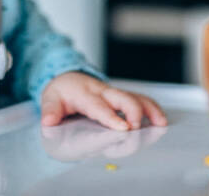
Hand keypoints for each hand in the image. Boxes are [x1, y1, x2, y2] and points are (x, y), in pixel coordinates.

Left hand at [39, 72, 166, 130]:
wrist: (68, 77)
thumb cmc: (61, 91)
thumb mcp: (50, 99)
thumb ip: (49, 111)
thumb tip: (48, 122)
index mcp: (85, 94)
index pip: (99, 106)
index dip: (111, 117)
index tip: (123, 127)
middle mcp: (103, 91)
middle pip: (124, 98)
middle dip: (133, 112)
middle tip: (136, 130)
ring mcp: (115, 93)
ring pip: (136, 97)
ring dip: (149, 109)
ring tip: (160, 123)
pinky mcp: (122, 97)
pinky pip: (140, 99)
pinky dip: (152, 108)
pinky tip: (160, 120)